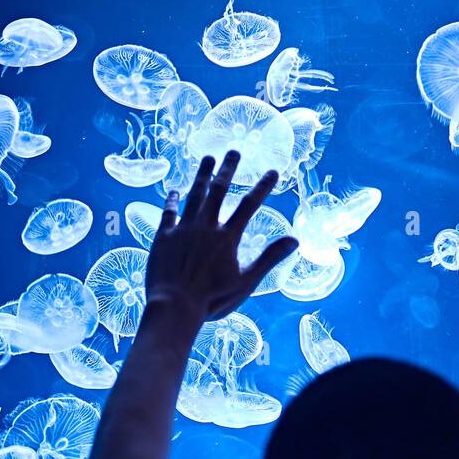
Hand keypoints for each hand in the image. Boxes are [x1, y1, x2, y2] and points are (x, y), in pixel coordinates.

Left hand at [145, 153, 298, 325]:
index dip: (263, 187)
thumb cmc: (212, 300)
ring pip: (194, 195)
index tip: (273, 171)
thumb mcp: (246, 282)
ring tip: (207, 158)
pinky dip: (171, 201)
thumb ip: (269, 258)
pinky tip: (173, 191)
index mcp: (227, 237)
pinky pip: (168, 213)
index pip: (249, 205)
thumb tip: (295, 240)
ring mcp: (183, 230)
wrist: (175, 307)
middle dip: (228, 169)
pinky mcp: (163, 238)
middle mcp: (205, 227)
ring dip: (201, 176)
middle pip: (219, 191)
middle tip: (233, 151)